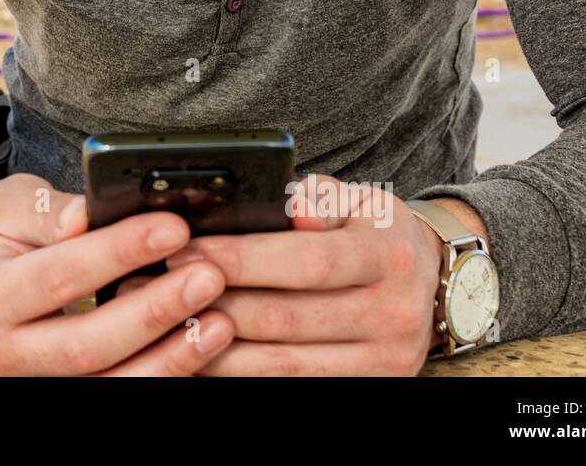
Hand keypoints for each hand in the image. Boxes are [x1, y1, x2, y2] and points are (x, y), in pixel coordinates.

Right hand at [0, 173, 236, 374]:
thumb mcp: (6, 206)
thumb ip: (46, 212)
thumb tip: (85, 215)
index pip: (60, 277)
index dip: (119, 253)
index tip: (172, 227)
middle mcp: (9, 350)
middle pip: (88, 345)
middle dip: (154, 311)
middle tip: (208, 276)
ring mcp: (40, 378)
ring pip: (110, 383)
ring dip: (171, 356)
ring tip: (219, 321)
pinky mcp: (68, 388)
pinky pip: (121, 389)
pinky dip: (165, 371)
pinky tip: (202, 345)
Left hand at [114, 174, 443, 374]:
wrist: (429, 284)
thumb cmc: (374, 234)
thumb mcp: (359, 201)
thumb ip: (318, 198)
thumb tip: (288, 204)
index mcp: (388, 257)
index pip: (304, 261)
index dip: (240, 259)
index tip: (184, 250)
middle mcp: (391, 315)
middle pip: (284, 318)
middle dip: (212, 302)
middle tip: (156, 286)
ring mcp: (379, 361)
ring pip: (280, 364)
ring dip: (214, 346)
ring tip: (166, 321)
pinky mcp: (364, 387)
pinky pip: (287, 385)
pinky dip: (239, 372)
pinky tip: (200, 353)